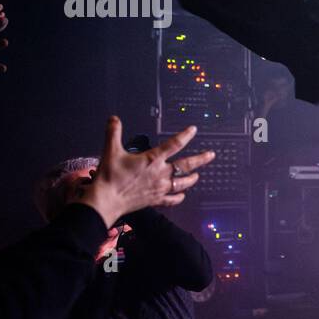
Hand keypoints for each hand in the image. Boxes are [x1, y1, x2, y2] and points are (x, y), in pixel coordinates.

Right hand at [77, 116, 214, 227]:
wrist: (106, 200)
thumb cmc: (109, 177)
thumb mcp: (110, 150)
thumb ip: (113, 132)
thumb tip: (113, 118)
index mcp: (152, 159)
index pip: (173, 144)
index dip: (185, 136)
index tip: (193, 130)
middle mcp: (160, 173)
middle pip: (186, 165)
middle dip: (200, 159)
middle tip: (211, 155)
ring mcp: (160, 188)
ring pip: (182, 184)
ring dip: (191, 179)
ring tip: (198, 176)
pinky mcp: (156, 200)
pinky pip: (172, 200)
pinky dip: (179, 198)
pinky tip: (182, 196)